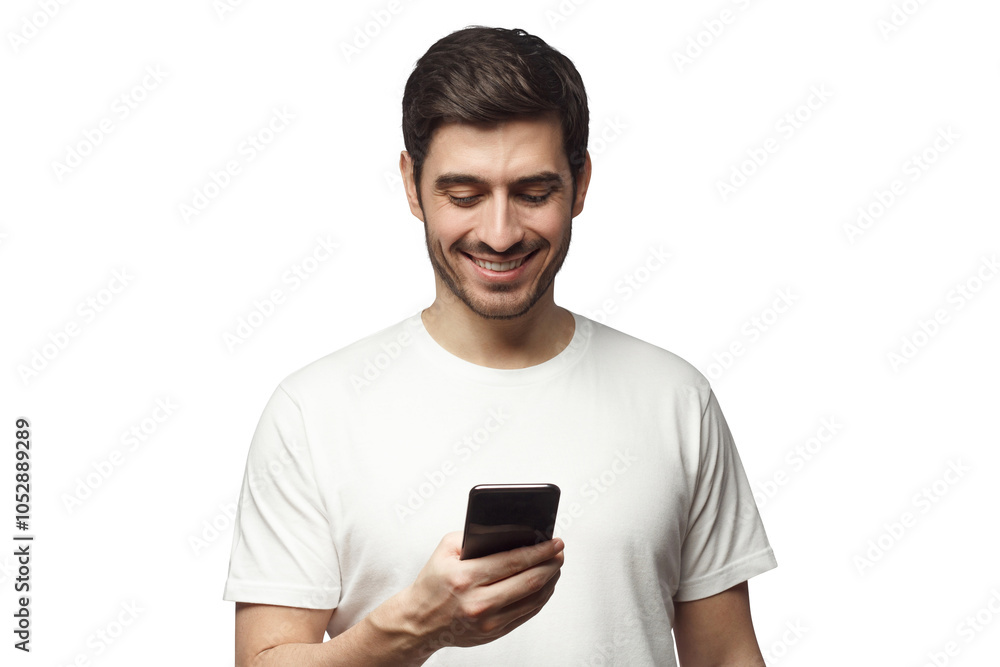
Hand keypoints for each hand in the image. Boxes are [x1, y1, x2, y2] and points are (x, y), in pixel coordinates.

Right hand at [381, 531, 564, 654]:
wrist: (419, 621)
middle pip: (529, 581)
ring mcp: (488, 622)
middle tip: (560, 552)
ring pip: (532, 599)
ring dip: (550, 581)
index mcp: (465, 577)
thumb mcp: (446, 549)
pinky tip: (544, 585)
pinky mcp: (493, 633)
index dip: (539, 550)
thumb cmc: (434, 581)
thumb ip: (474, 534)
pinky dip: (540, 598)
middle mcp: (478, 602)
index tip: (554, 541)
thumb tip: (511, 530)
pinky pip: (526, 614)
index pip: (513, 561)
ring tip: (555, 566)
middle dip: (551, 564)